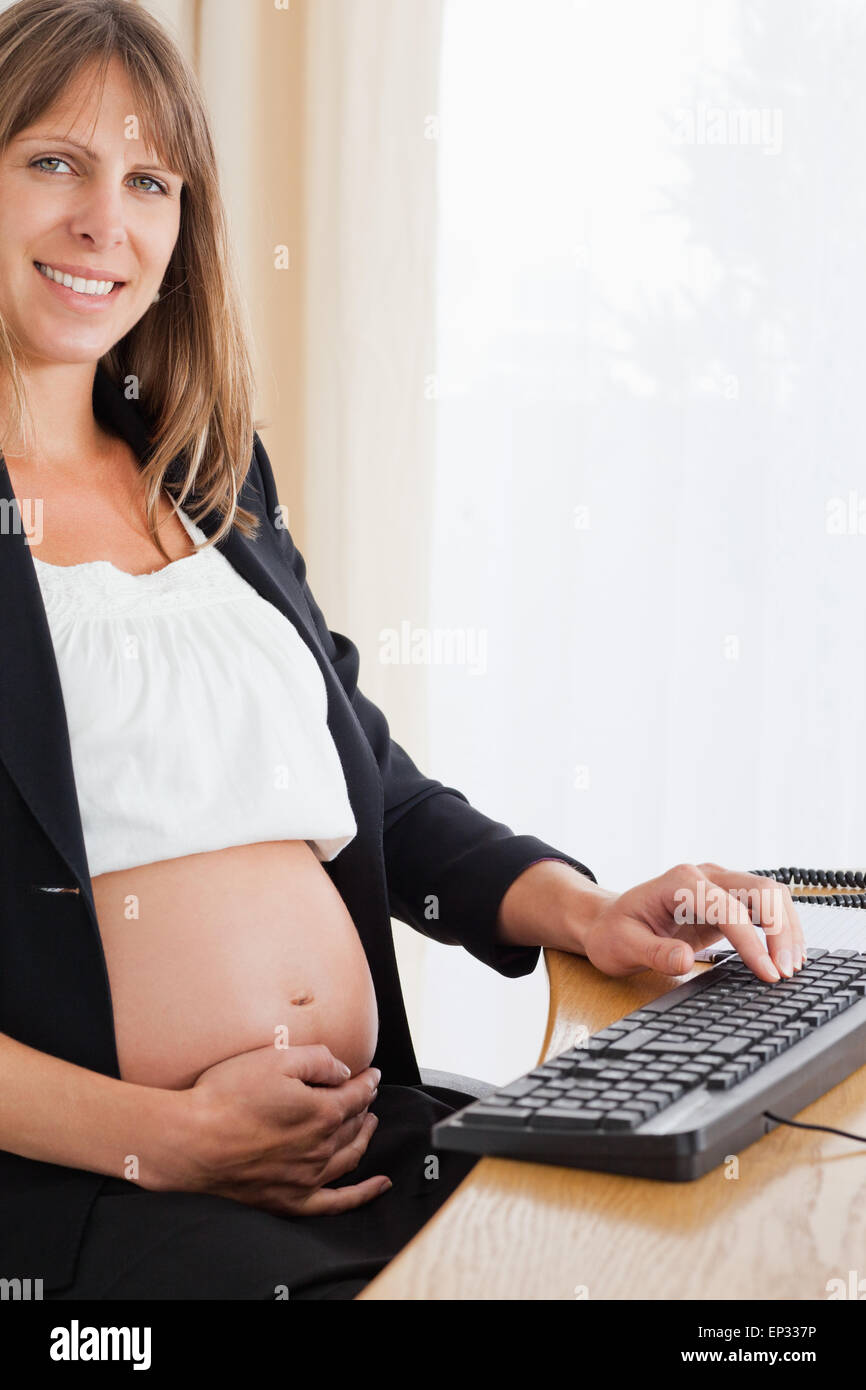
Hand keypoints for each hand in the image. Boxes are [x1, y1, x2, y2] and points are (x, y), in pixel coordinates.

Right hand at [160, 1043, 389, 1215]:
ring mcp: (308, 1178)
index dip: (367, 1082)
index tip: (372, 1074)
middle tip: (366, 1095)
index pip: (356, 1094)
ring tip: (369, 1124)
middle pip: (354, 1124)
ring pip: (350, 1156)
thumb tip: (345, 1071)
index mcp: (323, 1112)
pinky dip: (363, 1194)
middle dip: (365, 1106)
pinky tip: (380, 1185)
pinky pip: (337, 1202)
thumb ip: (318, 1060)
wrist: (190, 1143)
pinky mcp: (291, 1201)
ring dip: (364, 1137)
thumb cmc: (228, 1097)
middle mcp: (322, 1148)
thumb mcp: (276, 1059)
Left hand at [576, 862, 804, 983]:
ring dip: (788, 928)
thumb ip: (653, 953)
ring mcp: (718, 885)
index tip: (767, 973)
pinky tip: (786, 955)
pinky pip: (765, 906)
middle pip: (761, 890)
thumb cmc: (613, 932)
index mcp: (678, 883)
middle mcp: (704, 876)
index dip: (751, 941)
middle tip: (787, 972)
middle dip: (782, 930)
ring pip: (770, 894)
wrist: (608, 921)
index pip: (728, 907)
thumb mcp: (622, 947)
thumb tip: (683, 960)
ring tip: (792, 967)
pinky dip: (781, 928)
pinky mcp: (728, 900)